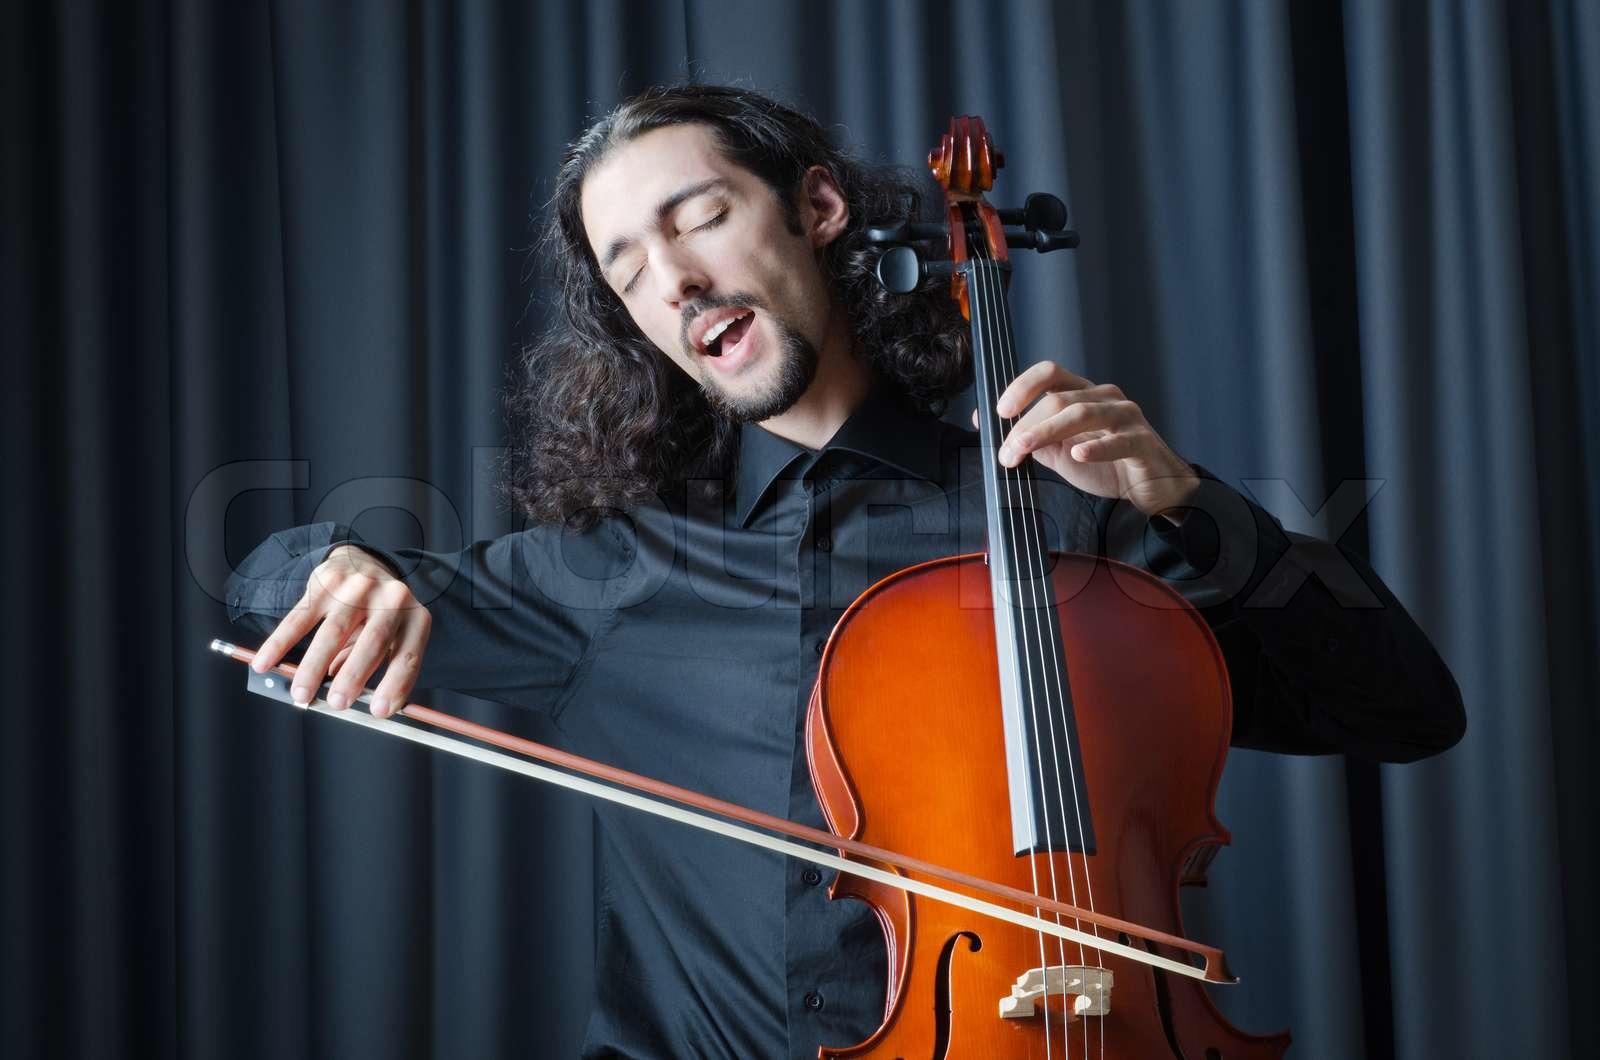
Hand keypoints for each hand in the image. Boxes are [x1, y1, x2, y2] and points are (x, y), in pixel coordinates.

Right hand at [248, 544, 430, 717]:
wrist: (363, 563)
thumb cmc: (378, 615)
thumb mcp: (387, 639)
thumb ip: (370, 667)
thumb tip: (343, 699)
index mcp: (415, 619)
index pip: (408, 656)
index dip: (395, 685)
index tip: (378, 711)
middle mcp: (392, 599)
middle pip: (372, 641)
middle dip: (353, 676)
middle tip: (336, 704)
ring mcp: (359, 587)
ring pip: (333, 631)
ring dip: (314, 666)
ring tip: (301, 693)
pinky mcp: (327, 582)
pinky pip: (299, 617)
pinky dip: (280, 643)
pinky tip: (265, 663)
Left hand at [975, 362, 1199, 523]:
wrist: (1152, 489)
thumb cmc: (1106, 466)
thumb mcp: (1059, 452)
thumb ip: (1029, 437)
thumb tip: (985, 422)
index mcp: (1083, 394)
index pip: (1050, 373)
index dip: (1022, 386)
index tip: (1000, 411)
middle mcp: (1105, 398)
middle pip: (1059, 398)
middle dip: (1026, 424)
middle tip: (1007, 451)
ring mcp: (1126, 417)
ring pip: (1082, 414)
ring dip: (1047, 431)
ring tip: (1024, 448)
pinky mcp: (1142, 442)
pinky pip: (1119, 440)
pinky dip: (1097, 447)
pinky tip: (1079, 455)